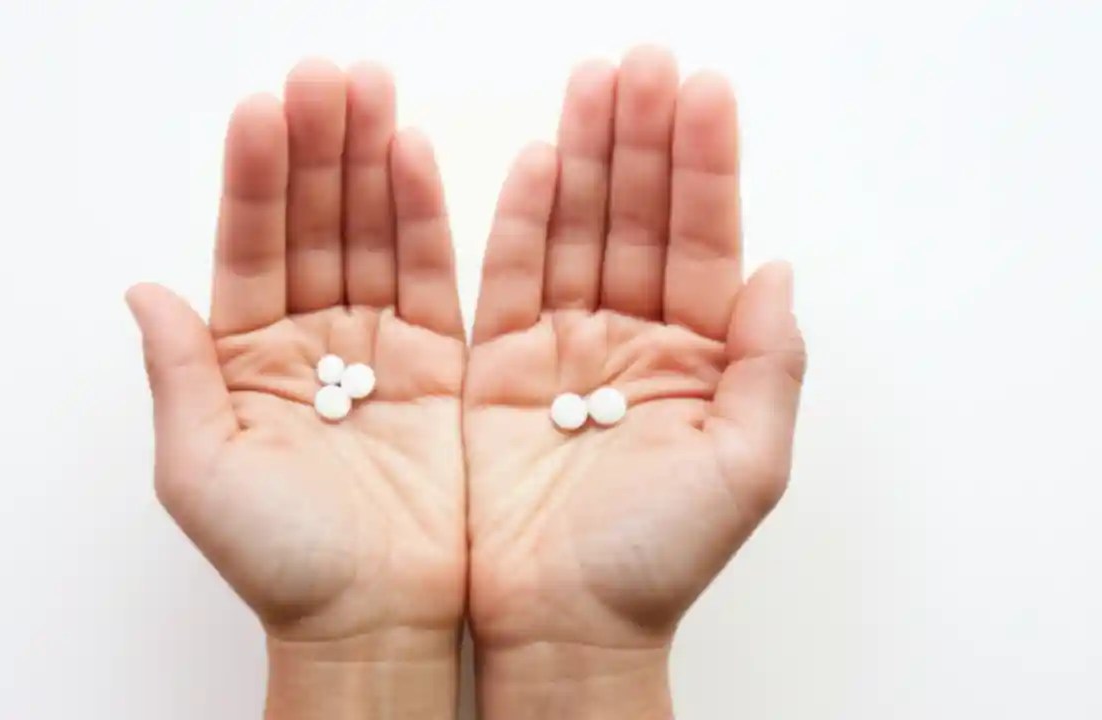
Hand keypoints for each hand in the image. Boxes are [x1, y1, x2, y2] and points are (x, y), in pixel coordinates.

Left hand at [126, 60, 465, 717]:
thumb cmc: (282, 563)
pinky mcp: (440, 363)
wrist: (375, 622)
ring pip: (370, 232)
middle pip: (314, 222)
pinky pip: (432, 274)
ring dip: (367, 159)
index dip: (256, 178)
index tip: (265, 111)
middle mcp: (311, 340)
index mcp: (246, 358)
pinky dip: (424, 216)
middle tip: (328, 76)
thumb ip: (177, 376)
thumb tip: (143, 292)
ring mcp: (377, 345)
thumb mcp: (201, 474)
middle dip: (317, 146)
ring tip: (370, 91)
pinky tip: (414, 156)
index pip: (249, 246)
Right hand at [465, 47, 805, 717]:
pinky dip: (519, 219)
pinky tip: (537, 160)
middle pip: (638, 216)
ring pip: (576, 229)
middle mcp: (630, 338)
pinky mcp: (495, 364)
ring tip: (593, 85)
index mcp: (696, 357)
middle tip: (638, 63)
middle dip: (641, 138)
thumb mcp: (745, 471)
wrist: (558, 623)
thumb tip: (781, 270)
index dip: (702, 164)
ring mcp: (562, 345)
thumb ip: (771, 368)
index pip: (703, 239)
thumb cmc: (654, 562)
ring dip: (587, 156)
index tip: (699, 91)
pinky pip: (507, 275)